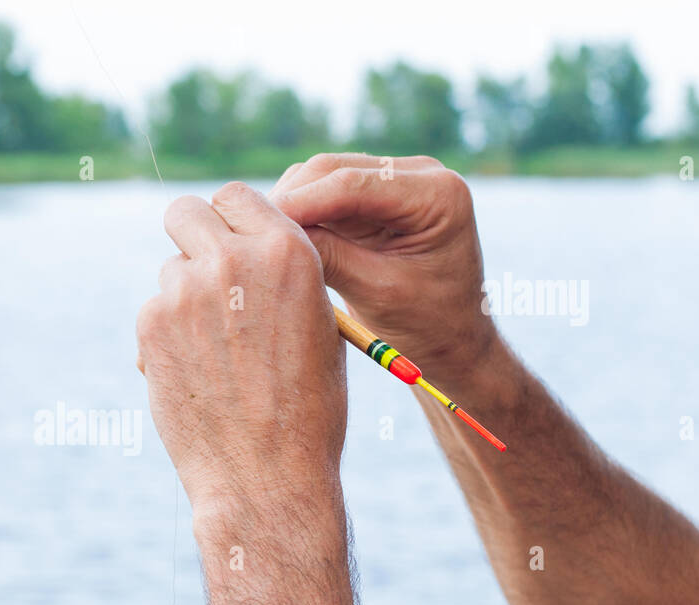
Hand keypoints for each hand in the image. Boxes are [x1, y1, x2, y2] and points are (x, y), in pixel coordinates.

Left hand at [136, 182, 345, 516]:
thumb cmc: (306, 409)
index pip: (237, 195)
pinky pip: (152, 310)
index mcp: (288, 252)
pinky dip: (164, 336)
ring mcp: (186, 290)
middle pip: (186, 212)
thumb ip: (280, 276)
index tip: (227, 240)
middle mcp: (234, 259)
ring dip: (183, 297)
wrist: (267, 474)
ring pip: (169, 269)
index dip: (230, 219)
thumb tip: (243, 246)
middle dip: (191, 237)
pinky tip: (192, 375)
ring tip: (215, 353)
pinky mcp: (151, 323)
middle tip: (203, 277)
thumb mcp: (317, 325)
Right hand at [268, 153, 498, 384]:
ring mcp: (395, 181)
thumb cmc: (427, 327)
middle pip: (331, 169)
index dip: (299, 204)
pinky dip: (299, 213)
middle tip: (246, 236)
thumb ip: (330, 258)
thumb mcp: (377, 294)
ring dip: (289, 205)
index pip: (352, 185)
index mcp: (436, 195)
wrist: (452, 341)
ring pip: (321, 176)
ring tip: (258, 241)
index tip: (255, 230)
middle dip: (288, 200)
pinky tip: (277, 242)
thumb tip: (271, 235)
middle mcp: (418, 175)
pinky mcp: (374, 197)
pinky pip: (323, 193)